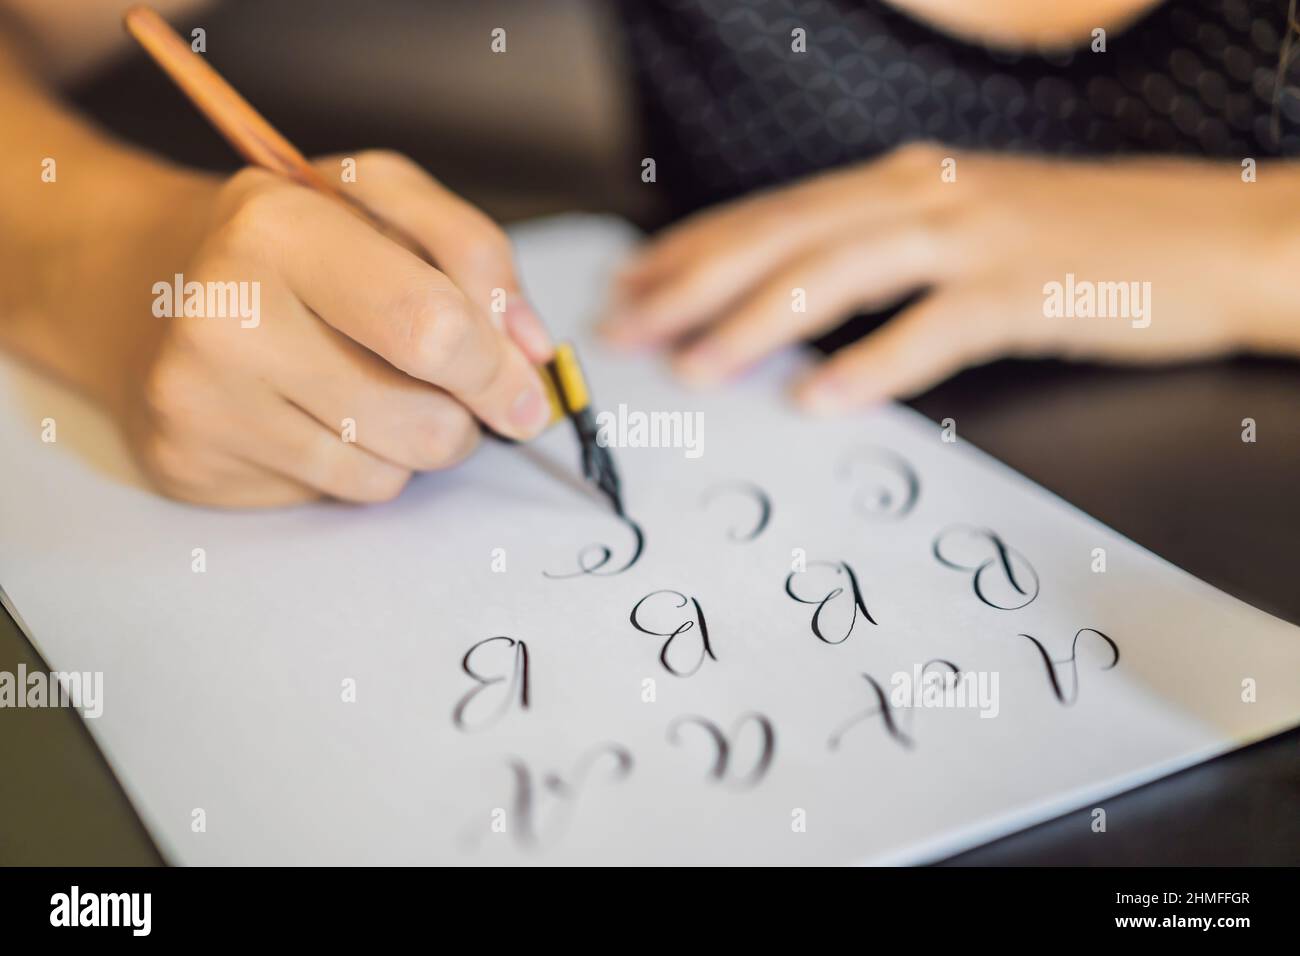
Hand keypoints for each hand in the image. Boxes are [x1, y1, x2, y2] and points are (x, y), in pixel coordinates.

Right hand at [112, 151, 552, 506]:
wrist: (145, 279)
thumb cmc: (292, 241)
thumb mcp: (384, 199)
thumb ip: (475, 254)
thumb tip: (530, 350)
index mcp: (280, 227)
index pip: (431, 328)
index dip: (499, 371)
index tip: (526, 389)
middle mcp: (226, 316)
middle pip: (424, 423)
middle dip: (469, 418)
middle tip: (462, 392)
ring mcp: (201, 400)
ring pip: (388, 475)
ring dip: (415, 441)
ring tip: (377, 388)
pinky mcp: (192, 463)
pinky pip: (338, 496)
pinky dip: (358, 464)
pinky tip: (321, 415)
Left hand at [602, 143, 1296, 410]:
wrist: (1213, 234)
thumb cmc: (1082, 240)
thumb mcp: (966, 226)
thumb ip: (883, 252)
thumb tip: (795, 306)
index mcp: (903, 184)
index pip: (772, 215)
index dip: (693, 251)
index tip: (633, 288)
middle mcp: (925, 198)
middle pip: (783, 236)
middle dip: (693, 284)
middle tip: (628, 328)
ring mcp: (975, 239)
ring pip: (839, 273)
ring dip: (757, 323)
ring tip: (697, 367)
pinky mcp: (1024, 288)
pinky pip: (933, 330)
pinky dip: (872, 367)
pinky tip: (821, 402)